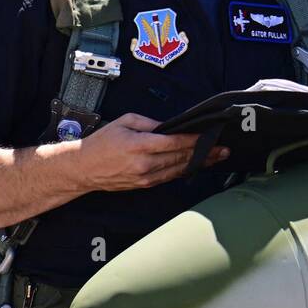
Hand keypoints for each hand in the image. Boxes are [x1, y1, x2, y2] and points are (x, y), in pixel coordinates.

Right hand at [72, 112, 228, 191]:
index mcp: (140, 145)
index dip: (196, 139)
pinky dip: (185, 170)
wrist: (83, 168)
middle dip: (205, 152)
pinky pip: (170, 177)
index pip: (176, 143)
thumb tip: (169, 126)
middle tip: (224, 148)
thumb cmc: (101, 143)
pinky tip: (197, 165)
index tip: (210, 135)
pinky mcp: (145, 185)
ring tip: (217, 157)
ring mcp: (146, 177)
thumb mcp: (124, 122)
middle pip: (182, 157)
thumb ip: (149, 122)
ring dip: (200, 163)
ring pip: (179, 169)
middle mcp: (145, 163)